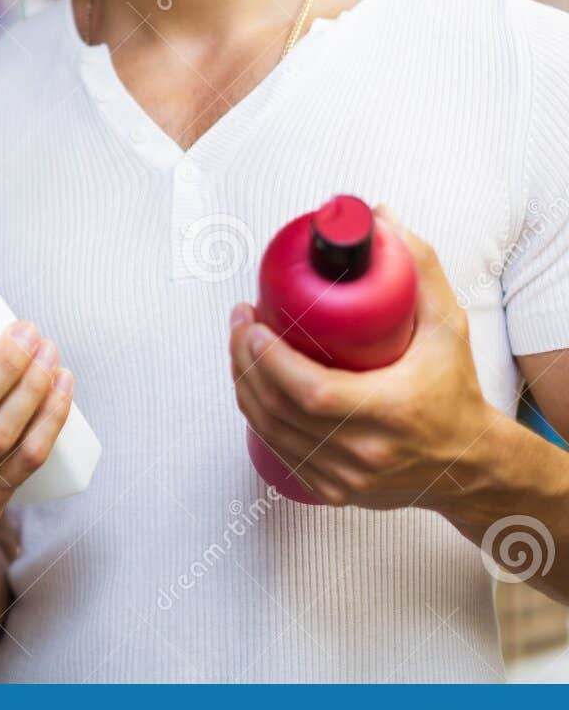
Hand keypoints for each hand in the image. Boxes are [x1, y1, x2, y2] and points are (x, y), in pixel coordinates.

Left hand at [230, 207, 497, 509]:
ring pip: (269, 429)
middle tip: (240, 322)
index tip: (252, 322)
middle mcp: (364, 452)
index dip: (269, 358)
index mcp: (391, 413)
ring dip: (243, 384)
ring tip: (241, 344)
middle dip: (246, 360)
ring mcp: (345, 477)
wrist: (469, 463)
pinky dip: (256, 414)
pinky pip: (277, 448)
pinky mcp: (331, 490)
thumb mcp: (447, 326)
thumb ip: (418, 269)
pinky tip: (251, 382)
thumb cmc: (456, 391)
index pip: (309, 391)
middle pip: (278, 408)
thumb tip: (381, 219)